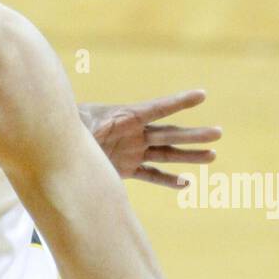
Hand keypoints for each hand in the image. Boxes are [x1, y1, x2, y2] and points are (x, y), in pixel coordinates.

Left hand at [81, 90, 220, 188]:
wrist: (60, 145)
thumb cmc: (69, 128)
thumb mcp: (77, 122)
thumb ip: (84, 121)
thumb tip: (75, 115)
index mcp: (126, 116)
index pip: (158, 108)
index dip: (178, 102)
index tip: (202, 95)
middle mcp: (135, 133)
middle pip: (169, 133)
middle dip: (193, 135)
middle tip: (219, 133)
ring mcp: (133, 151)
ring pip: (166, 154)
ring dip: (188, 156)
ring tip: (212, 155)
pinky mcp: (127, 168)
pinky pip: (151, 175)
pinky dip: (167, 180)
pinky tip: (186, 183)